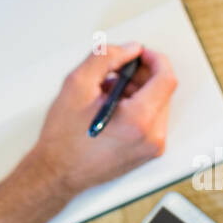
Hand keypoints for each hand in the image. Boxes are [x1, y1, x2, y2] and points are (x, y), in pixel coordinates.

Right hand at [26, 43, 177, 196]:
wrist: (57, 173)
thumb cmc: (63, 138)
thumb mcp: (77, 84)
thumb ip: (106, 57)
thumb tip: (129, 49)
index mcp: (139, 120)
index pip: (166, 78)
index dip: (154, 58)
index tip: (140, 52)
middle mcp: (152, 137)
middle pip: (162, 90)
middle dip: (140, 74)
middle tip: (114, 72)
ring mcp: (151, 147)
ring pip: (156, 103)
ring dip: (136, 90)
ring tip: (106, 92)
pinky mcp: (147, 152)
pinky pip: (151, 119)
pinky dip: (135, 106)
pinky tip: (111, 107)